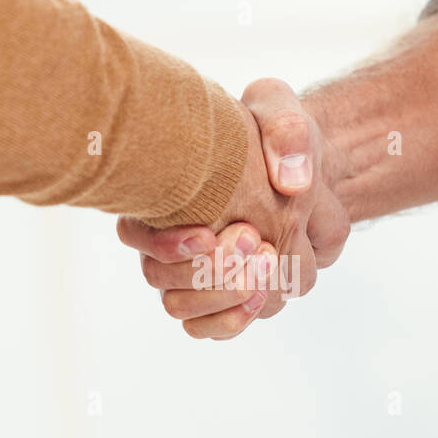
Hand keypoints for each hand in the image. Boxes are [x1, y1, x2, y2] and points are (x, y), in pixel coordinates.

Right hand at [117, 78, 349, 338]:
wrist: (301, 168)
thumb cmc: (280, 137)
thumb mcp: (285, 111)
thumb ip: (288, 132)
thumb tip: (293, 182)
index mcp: (164, 193)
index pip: (136, 231)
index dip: (169, 243)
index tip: (215, 233)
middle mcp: (166, 234)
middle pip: (156, 277)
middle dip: (203, 271)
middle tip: (252, 242)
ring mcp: (187, 270)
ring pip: (179, 306)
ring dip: (219, 296)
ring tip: (263, 269)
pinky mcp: (215, 294)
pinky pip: (203, 326)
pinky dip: (228, 320)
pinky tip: (258, 296)